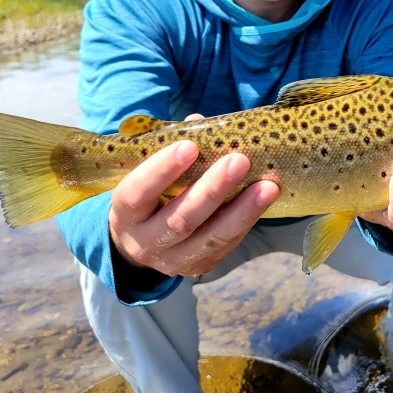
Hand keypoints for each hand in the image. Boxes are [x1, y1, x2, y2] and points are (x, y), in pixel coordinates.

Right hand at [109, 113, 279, 276]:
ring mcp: (172, 261)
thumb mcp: (148, 173)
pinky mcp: (198, 268)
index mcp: (125, 213)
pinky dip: (245, 222)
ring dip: (242, 211)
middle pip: (181, 219)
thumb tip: (202, 124)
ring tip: (268, 187)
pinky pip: (225, 246)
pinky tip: (263, 201)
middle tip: (240, 161)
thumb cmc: (150, 193)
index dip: (161, 170)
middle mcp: (144, 242)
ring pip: (210, 238)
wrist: (141, 241)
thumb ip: (172, 148)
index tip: (189, 146)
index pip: (137, 193)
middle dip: (213, 190)